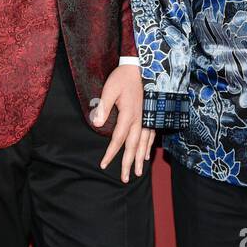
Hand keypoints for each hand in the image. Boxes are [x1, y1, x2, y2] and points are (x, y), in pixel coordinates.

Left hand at [93, 65, 154, 182]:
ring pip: (144, 143)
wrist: (139, 67)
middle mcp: (139, 120)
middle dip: (129, 163)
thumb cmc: (122, 78)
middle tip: (125, 179)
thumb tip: (96, 123)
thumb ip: (103, 106)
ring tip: (138, 173)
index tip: (103, 165)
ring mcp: (146, 118)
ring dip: (140, 159)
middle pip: (133, 146)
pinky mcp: (149, 115)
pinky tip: (146, 155)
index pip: (118, 139)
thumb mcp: (109, 89)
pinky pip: (151, 136)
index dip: (111, 153)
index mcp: (129, 115)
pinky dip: (148, 147)